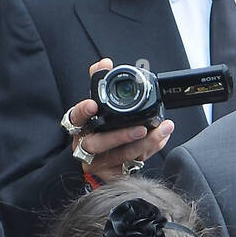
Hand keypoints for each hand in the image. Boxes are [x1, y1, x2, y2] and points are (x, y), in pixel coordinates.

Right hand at [66, 58, 173, 181]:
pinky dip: (148, 152)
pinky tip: (160, 140)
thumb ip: (99, 80)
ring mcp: (97, 163)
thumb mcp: (98, 103)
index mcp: (80, 126)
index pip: (74, 118)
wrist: (102, 156)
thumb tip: (105, 63)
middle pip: (96, 144)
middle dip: (120, 136)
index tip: (93, 104)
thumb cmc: (100, 126)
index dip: (82, 111)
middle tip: (141, 128)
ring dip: (143, 144)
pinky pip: (131, 166)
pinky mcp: (111, 174)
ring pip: (118, 157)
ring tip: (160, 131)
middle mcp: (85, 146)